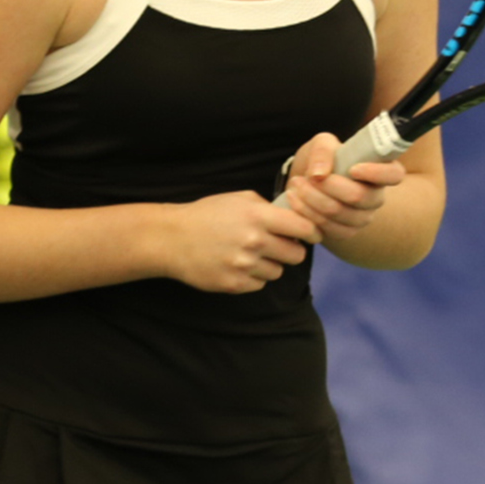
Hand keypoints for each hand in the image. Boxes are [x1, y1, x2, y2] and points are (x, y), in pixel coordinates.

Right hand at [163, 192, 323, 293]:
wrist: (173, 238)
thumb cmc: (208, 214)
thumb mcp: (239, 199)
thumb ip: (269, 208)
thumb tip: (295, 218)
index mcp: (258, 216)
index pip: (303, 228)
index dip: (311, 232)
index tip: (311, 235)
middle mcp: (254, 241)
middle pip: (296, 255)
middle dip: (291, 250)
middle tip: (278, 245)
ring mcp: (244, 265)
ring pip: (278, 272)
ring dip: (270, 264)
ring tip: (251, 254)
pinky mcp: (235, 284)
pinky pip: (260, 284)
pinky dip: (254, 276)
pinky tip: (238, 264)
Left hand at [280, 132, 404, 244]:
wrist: (306, 182)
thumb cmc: (322, 159)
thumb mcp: (321, 144)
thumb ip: (323, 151)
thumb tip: (320, 174)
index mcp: (379, 170)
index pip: (394, 174)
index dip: (377, 173)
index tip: (353, 169)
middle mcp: (375, 197)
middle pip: (359, 197)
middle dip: (328, 187)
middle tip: (306, 177)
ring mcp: (362, 217)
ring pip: (339, 214)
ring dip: (312, 200)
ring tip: (296, 186)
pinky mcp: (345, 232)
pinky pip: (328, 228)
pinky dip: (307, 214)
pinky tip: (295, 200)